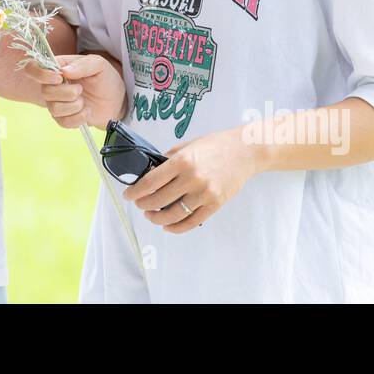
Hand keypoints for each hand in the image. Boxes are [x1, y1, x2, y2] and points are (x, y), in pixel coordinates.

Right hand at [37, 53, 128, 129]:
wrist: (116, 99)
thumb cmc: (104, 77)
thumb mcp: (99, 64)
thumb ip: (83, 65)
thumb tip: (63, 71)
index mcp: (56, 67)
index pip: (33, 68)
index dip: (41, 74)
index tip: (59, 78)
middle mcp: (52, 85)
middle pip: (45, 91)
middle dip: (67, 93)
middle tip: (81, 89)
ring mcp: (56, 103)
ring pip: (53, 108)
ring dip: (74, 106)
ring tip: (85, 101)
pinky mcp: (64, 118)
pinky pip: (63, 122)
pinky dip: (78, 118)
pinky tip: (86, 111)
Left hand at [121, 128, 258, 233]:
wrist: (244, 151)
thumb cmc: (215, 145)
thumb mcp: (187, 145)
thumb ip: (169, 159)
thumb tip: (151, 173)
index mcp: (182, 161)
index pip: (151, 182)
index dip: (136, 192)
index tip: (128, 195)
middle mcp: (192, 178)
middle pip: (158, 200)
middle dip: (144, 205)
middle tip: (139, 205)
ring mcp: (204, 193)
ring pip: (173, 215)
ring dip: (157, 219)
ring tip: (151, 216)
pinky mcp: (215, 204)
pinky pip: (192, 222)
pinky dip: (176, 227)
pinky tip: (168, 226)